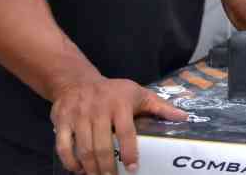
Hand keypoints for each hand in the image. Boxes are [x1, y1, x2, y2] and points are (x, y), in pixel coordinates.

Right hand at [52, 78, 186, 173]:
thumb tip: (184, 117)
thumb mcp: (138, 94)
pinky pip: (63, 146)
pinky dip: (70, 162)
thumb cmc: (113, 91)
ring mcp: (78, 115)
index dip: (130, 152)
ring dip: (91, 168)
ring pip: (83, 148)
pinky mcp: (61, 121)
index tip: (133, 168)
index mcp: (119, 104)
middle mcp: (98, 109)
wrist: (76, 81)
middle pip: (101, 145)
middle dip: (107, 167)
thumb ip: (160, 107)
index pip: (126, 132)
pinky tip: (79, 170)